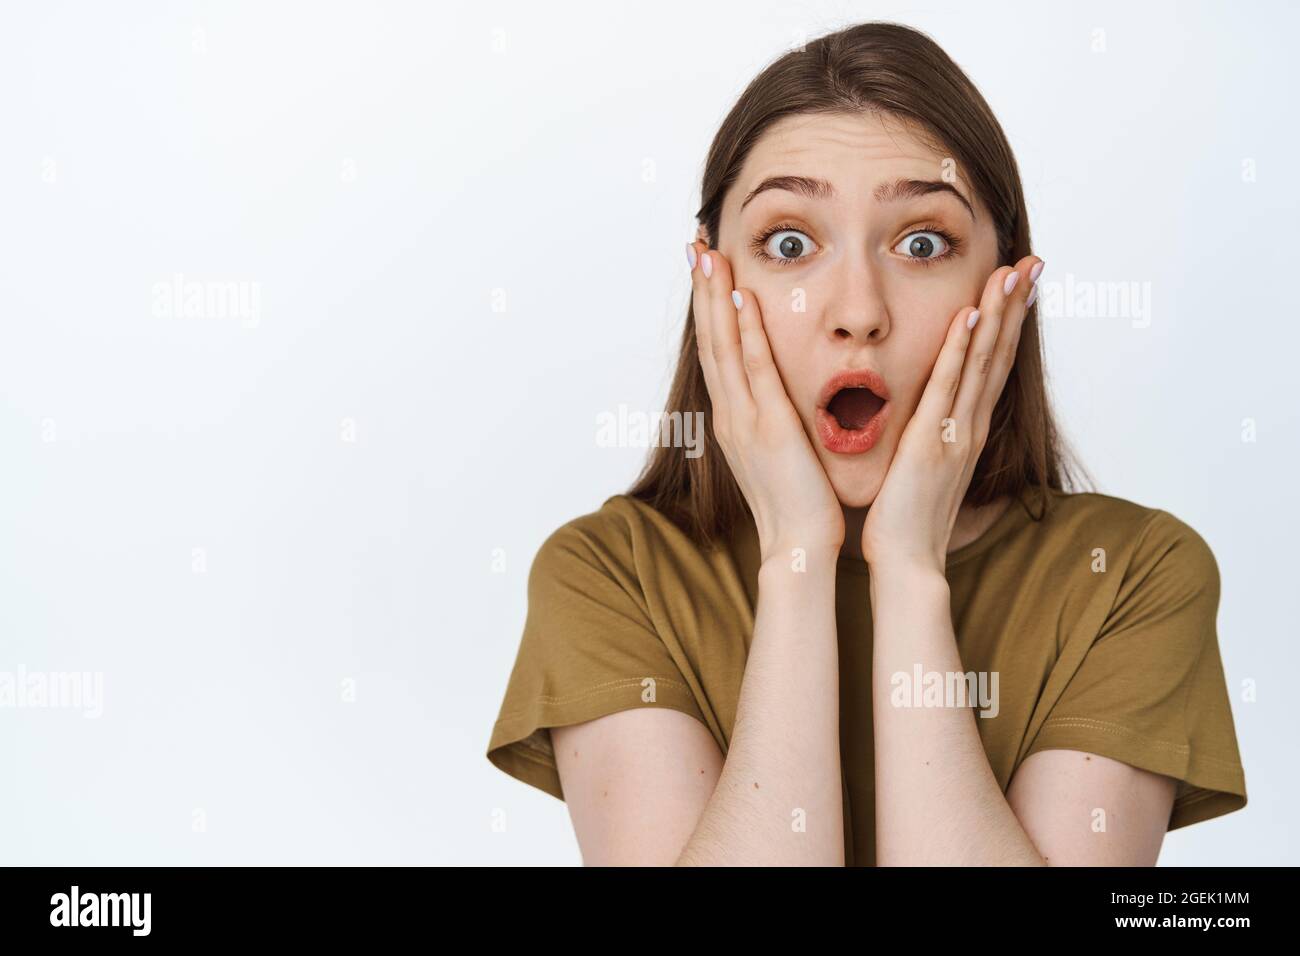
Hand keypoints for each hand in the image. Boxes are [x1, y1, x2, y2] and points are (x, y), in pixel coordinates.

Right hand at [687, 241, 843, 562]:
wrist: (797, 545)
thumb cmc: (797, 502)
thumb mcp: (780, 451)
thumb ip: (775, 417)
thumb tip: (779, 394)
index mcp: (734, 417)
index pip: (718, 349)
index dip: (709, 305)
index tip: (706, 264)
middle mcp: (731, 413)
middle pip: (710, 338)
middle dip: (702, 288)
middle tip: (695, 240)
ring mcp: (745, 419)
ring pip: (724, 346)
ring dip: (715, 297)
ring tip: (707, 253)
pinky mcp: (768, 427)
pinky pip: (754, 370)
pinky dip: (746, 332)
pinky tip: (742, 298)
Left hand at [861, 255, 1043, 572]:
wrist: (906, 562)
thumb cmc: (906, 518)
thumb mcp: (922, 467)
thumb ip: (929, 436)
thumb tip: (926, 415)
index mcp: (966, 428)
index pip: (992, 365)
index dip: (1008, 323)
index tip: (1019, 284)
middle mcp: (970, 425)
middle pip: (1000, 353)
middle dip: (1016, 305)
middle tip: (1033, 261)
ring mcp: (956, 432)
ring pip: (983, 361)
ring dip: (998, 313)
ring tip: (1013, 271)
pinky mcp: (933, 441)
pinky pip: (949, 386)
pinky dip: (961, 348)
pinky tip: (970, 314)